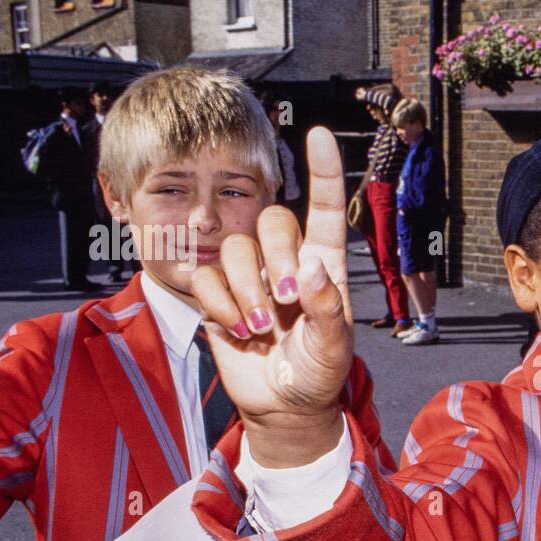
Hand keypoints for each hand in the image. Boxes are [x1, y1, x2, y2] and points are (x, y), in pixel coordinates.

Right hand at [189, 127, 352, 466]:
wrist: (284, 406)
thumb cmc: (317, 373)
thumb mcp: (334, 348)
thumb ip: (329, 310)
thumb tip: (313, 270)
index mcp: (323, 264)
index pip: (324, 209)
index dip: (323, 171)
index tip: (318, 134)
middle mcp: (286, 261)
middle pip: (271, 220)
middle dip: (277, 256)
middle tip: (287, 299)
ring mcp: (250, 277)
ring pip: (234, 249)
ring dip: (246, 290)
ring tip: (261, 329)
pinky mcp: (218, 296)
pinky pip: (206, 277)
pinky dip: (220, 304)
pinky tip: (238, 331)